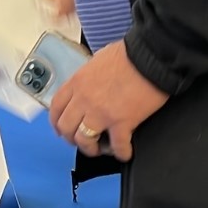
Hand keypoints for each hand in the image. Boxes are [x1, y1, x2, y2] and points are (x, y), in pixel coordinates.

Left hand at [47, 41, 169, 160]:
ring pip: (84, 140)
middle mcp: (84, 100)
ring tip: (99, 149)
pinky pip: (117, 145)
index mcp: (77, 83)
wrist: (151, 56)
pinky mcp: (122, 122)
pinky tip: (124, 153)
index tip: (61, 128)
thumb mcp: (98, 60)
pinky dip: (121, 153)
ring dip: (91, 149)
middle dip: (71, 138)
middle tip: (80, 141)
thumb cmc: (129, 54)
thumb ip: (89, 76)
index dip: (56, 121)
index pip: (56, 107)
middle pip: (66, 127)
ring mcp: (101, 113)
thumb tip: (91, 84)